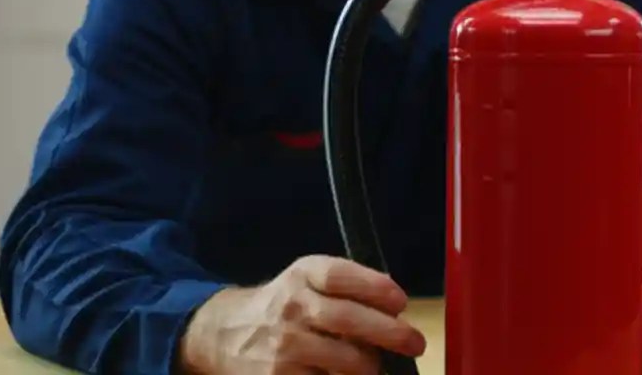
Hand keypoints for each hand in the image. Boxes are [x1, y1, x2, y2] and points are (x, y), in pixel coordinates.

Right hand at [178, 254, 425, 373]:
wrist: (227, 333)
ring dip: (371, 365)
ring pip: (343, 360)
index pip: (340, 276)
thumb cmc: (284, 304)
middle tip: (414, 343)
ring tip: (379, 366)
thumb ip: (347, 286)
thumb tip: (396, 307)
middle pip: (347, 319)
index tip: (401, 301)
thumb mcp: (307, 279)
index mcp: (303, 275)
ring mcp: (285, 346)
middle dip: (390, 333)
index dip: (374, 287)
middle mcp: (292, 307)